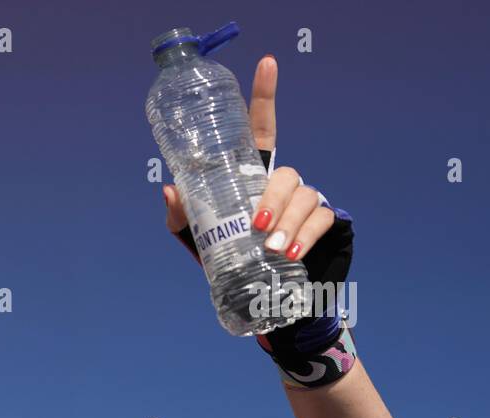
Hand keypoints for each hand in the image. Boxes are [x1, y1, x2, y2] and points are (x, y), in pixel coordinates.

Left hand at [162, 56, 334, 265]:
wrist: (254, 282)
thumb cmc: (223, 246)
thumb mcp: (194, 231)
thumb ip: (181, 213)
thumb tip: (170, 190)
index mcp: (249, 172)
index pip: (261, 127)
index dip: (264, 95)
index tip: (267, 63)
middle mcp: (277, 181)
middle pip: (284, 174)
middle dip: (273, 197)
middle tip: (257, 223)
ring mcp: (301, 200)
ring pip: (304, 197)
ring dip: (288, 222)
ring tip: (271, 247)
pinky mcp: (319, 222)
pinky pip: (320, 221)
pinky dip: (305, 237)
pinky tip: (290, 253)